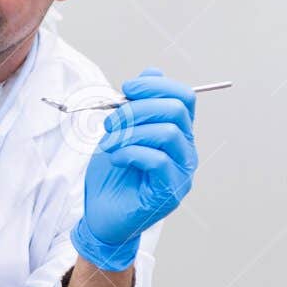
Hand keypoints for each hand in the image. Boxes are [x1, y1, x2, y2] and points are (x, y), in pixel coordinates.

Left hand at [72, 68, 198, 271]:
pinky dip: (131, 152)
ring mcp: (182, 171)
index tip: (127, 88)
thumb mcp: (120, 130)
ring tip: (109, 143)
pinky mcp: (170, 191)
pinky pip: (158, 159)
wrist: (101, 214)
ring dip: (130, 131)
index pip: (184, 97)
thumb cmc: (112, 174)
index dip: (156, 86)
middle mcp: (185, 150)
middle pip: (176, 110)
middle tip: (109, 123)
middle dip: (136, 109)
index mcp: (177, 132)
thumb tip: (153, 71)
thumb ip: (137, 104)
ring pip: (168, 132)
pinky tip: (117, 158)